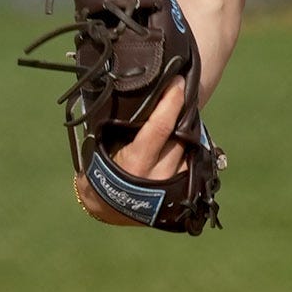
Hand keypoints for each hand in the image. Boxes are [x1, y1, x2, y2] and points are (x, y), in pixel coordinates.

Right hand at [72, 77, 186, 224]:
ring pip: (188, 146)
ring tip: (178, 114)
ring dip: (185, 130)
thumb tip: (128, 97)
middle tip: (177, 93)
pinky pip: (191, 159)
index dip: (171, 101)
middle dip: (180, 112)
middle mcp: (160, 175)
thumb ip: (116, 126)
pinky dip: (187, 146)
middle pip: (179, 134)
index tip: (177, 82)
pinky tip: (180, 137)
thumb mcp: (103, 148)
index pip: (162, 126)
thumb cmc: (101, 174)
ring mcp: (174, 184)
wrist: (109, 209)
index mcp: (137, 163)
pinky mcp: (183, 189)